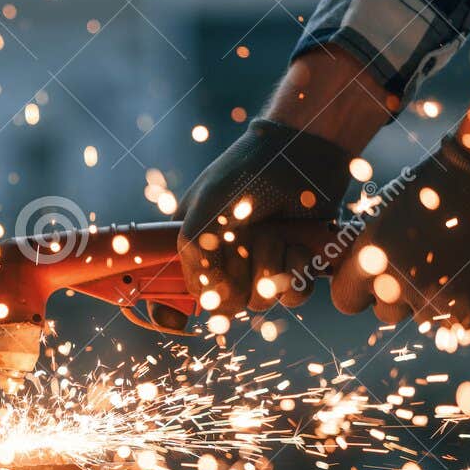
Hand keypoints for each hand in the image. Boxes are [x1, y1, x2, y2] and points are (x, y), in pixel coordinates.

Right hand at [177, 118, 354, 317]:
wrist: (300, 153)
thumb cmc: (244, 174)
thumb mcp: (205, 212)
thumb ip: (197, 259)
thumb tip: (212, 303)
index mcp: (194, 250)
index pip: (175, 294)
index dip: (170, 310)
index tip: (178, 316)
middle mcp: (225, 264)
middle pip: (224, 306)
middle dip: (237, 273)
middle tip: (243, 237)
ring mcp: (259, 267)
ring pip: (260, 303)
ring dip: (270, 265)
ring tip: (274, 231)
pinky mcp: (294, 268)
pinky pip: (293, 296)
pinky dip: (297, 270)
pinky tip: (297, 243)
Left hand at [330, 136, 469, 326]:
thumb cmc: (430, 190)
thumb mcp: (383, 215)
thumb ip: (364, 252)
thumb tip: (341, 273)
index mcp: (369, 260)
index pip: (346, 300)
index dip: (360, 291)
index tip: (373, 280)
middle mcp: (395, 285)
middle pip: (385, 313)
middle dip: (397, 297)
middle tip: (421, 266)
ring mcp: (433, 299)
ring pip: (423, 318)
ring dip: (432, 300)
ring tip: (450, 260)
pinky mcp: (469, 307)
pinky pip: (458, 320)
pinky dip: (464, 303)